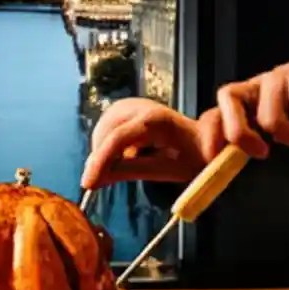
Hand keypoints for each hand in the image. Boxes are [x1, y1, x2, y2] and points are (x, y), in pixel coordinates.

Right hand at [80, 98, 211, 188]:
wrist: (201, 139)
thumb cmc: (189, 156)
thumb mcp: (163, 170)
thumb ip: (128, 172)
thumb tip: (94, 182)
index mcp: (154, 121)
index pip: (117, 139)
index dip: (99, 162)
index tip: (87, 184)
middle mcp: (139, 106)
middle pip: (105, 133)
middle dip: (100, 158)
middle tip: (102, 180)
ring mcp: (130, 105)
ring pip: (101, 131)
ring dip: (104, 152)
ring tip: (121, 166)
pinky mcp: (124, 109)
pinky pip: (105, 130)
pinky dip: (107, 146)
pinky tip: (124, 155)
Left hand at [206, 58, 288, 158]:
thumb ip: (261, 142)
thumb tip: (231, 157)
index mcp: (252, 103)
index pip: (218, 111)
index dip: (211, 133)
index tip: (214, 158)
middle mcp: (261, 86)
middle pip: (227, 96)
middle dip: (238, 130)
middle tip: (262, 152)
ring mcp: (281, 75)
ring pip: (268, 112)